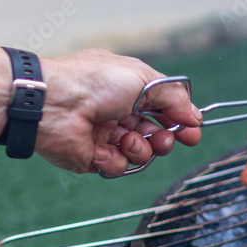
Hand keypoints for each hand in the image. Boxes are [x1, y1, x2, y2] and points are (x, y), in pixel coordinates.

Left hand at [35, 49, 202, 175]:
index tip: (193, 131)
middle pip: (155, 134)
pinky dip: (115, 160)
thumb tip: (194, 115)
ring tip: (128, 140)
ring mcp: (105, 136)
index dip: (180, 120)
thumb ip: (173, 98)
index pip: (163, 108)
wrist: (52, 104)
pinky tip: (105, 150)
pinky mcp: (92, 157)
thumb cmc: (93, 82)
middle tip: (166, 139)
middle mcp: (118, 112)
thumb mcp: (143, 79)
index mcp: (128, 90)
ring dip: (140, 148)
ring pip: (140, 153)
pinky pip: (117, 167)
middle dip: (166, 139)